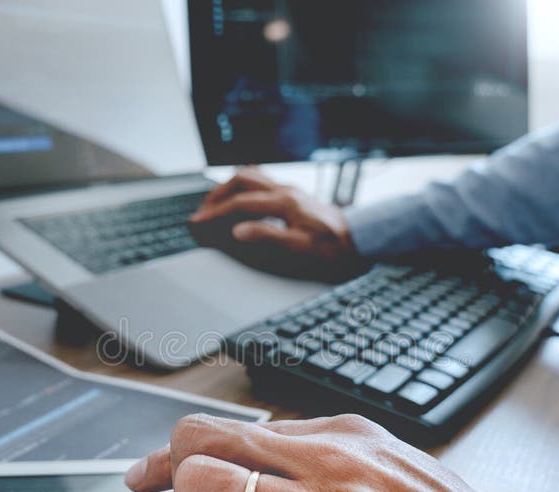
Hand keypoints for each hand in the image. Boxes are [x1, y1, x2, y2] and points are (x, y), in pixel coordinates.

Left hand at [126, 414, 522, 491]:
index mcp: (342, 438)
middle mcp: (326, 464)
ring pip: (199, 491)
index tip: (151, 473)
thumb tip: (264, 468)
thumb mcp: (393, 473)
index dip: (175, 453)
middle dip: (179, 490)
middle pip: (199, 442)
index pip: (231, 426)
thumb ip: (328, 465)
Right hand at [191, 168, 362, 274]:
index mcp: (284, 202)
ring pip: (251, 176)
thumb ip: (268, 237)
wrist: (360, 239)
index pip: (240, 203)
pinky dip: (244, 186)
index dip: (215, 213)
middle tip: (201, 212)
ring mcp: (290, 189)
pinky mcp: (294, 194)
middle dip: (216, 194)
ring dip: (229, 187)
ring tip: (215, 204)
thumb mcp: (300, 248)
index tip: (197, 224)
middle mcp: (286, 190)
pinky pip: (262, 181)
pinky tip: (240, 198)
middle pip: (241, 180)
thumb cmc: (333, 247)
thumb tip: (237, 231)